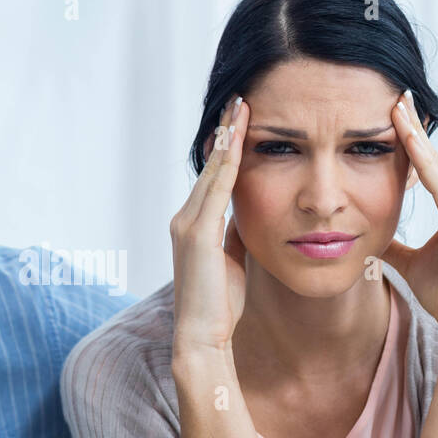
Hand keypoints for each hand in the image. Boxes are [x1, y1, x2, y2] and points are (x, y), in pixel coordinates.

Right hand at [170, 94, 249, 354]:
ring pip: (212, 171)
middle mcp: (185, 219)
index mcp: (193, 226)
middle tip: (239, 98)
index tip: (240, 121)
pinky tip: (239, 140)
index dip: (226, 148)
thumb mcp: (233, 263)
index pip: (213, 178)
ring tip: (240, 106)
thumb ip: (236, 237)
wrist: (201, 339)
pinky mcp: (197, 235)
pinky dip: (228, 162)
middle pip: (209, 166)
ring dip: (227, 137)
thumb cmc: (219, 308)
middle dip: (225, 132)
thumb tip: (252, 218)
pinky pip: (217, 189)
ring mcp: (188, 225)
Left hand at [381, 90, 437, 349]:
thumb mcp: (409, 264)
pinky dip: (423, 162)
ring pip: (437, 166)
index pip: (430, 167)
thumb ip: (393, 247)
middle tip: (396, 94)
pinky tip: (406, 141)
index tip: (392, 114)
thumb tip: (371, 237)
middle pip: (435, 158)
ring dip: (416, 136)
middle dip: (414, 126)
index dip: (411, 141)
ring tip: (397, 107)